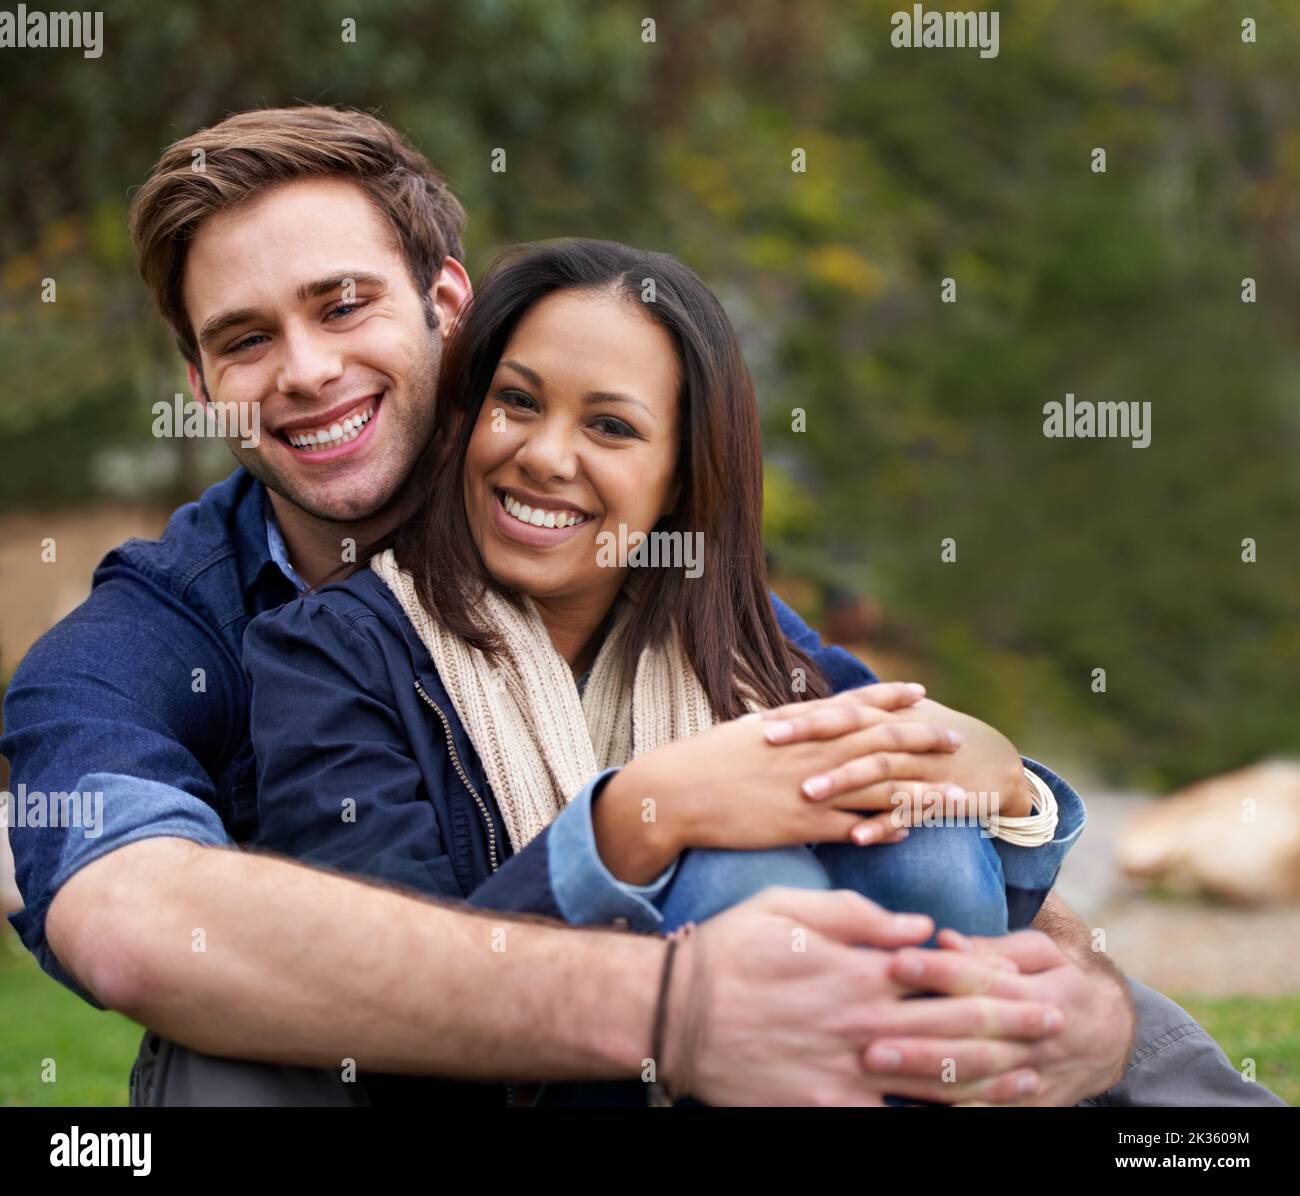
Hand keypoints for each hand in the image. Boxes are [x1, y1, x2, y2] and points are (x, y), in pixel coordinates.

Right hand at [596, 683, 956, 882]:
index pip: (856, 705)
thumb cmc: (708, 759)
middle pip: (882, 743)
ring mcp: (812, 790)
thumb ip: (785, 726)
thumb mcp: (750, 730)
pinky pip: (856, 828)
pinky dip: (887, 828)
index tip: (921, 693)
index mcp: (800, 726)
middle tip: (955, 740)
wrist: (677, 793)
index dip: (891, 698)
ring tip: (957, 795)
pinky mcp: (804, 826)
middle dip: (923, 741)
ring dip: (923, 791)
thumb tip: (804, 719)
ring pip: (881, 789)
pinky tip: (911, 831)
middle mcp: (814, 753)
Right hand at [663, 888, 1060, 1105]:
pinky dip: (938, 1119)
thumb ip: (859, 915)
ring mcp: (850, 1069)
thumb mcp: (788, 907)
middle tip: (1055, 1022)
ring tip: (1034, 1075)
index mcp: (860, 967)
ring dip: (992, 1076)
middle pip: (955, 1025)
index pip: (943, 972)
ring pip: (938, 1077)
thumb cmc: (731, 949)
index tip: (1028, 976)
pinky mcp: (830, 1107)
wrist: (677, 1012)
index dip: (992, 975)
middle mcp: (865, 1019)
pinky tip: (971, 1118)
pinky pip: (895, 1119)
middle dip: (1012, 1024)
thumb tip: (922, 926)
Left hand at [767, 695, 1035, 832]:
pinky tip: (857, 839)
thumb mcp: (889, 724)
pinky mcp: (936, 797)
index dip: (798, 712)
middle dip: (809, 733)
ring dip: (842, 780)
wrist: (993, 761)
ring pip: (876, 769)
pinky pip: (907, 812)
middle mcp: (897, 735)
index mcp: (881, 717)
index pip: (833, 708)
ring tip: (805, 793)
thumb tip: (788, 723)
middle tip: (767, 740)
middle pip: (849, 729)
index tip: (757, 719)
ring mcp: (917, 766)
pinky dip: (883, 824)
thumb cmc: (925, 742)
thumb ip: (844, 723)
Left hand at [863, 929, 1133, 1105]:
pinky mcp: (1028, 1108)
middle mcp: (1034, 1039)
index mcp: (1039, 994)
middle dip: (921, 1033)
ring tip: (876, 1065)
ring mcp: (1031, 1078)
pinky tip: (910, 1107)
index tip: (897, 960)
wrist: (1111, 1039)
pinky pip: (987, 1112)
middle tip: (872, 1031)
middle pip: (972, 1037)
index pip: (982, 980)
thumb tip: (946, 939)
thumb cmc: (1062, 981)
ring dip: (924, 1075)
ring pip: (973, 1080)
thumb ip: (994, 948)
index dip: (939, 970)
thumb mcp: (1041, 953)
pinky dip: (953, 1112)